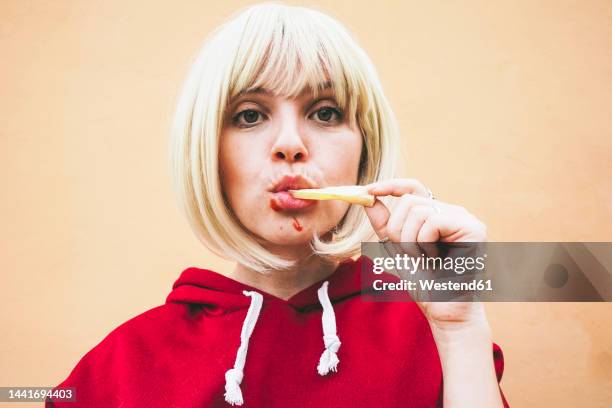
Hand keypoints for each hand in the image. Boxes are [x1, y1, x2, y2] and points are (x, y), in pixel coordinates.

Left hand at [364, 178, 489, 336]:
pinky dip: (424, 243)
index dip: (390, 185)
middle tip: (406, 253)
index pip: (413, 188)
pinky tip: (435, 260)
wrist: (443, 309)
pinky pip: (433, 221)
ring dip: (409, 240)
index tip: (368, 190)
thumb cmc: (424, 282)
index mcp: (436, 215)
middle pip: (409, 200)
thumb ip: (384, 223)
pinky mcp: (473, 228)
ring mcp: (465, 219)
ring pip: (418, 210)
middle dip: (397, 229)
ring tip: (422, 259)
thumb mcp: (395, 248)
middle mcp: (452, 212)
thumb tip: (368, 197)